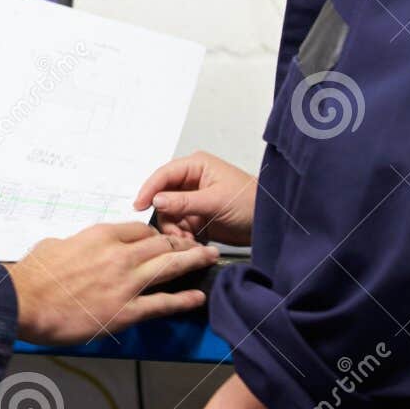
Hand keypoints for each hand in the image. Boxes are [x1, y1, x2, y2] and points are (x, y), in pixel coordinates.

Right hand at [6, 222, 217, 344]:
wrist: (25, 302)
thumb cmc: (34, 275)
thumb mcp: (53, 245)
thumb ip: (74, 244)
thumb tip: (75, 247)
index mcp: (101, 235)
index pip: (140, 229)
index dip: (155, 233)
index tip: (162, 238)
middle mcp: (119, 255)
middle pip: (162, 243)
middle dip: (183, 242)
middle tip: (198, 243)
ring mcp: (125, 283)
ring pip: (169, 267)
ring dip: (193, 261)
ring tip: (210, 258)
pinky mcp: (126, 311)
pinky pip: (163, 303)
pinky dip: (183, 300)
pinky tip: (197, 297)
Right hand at [136, 151, 256, 244]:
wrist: (271, 224)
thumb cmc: (251, 202)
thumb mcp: (216, 200)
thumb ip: (184, 201)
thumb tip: (156, 200)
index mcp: (196, 166)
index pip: (164, 174)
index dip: (149, 189)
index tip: (139, 205)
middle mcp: (191, 182)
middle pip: (163, 197)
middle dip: (165, 216)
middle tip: (173, 232)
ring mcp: (193, 200)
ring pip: (169, 215)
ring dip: (174, 229)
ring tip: (187, 239)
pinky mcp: (197, 218)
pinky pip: (179, 226)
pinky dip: (182, 236)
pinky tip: (192, 242)